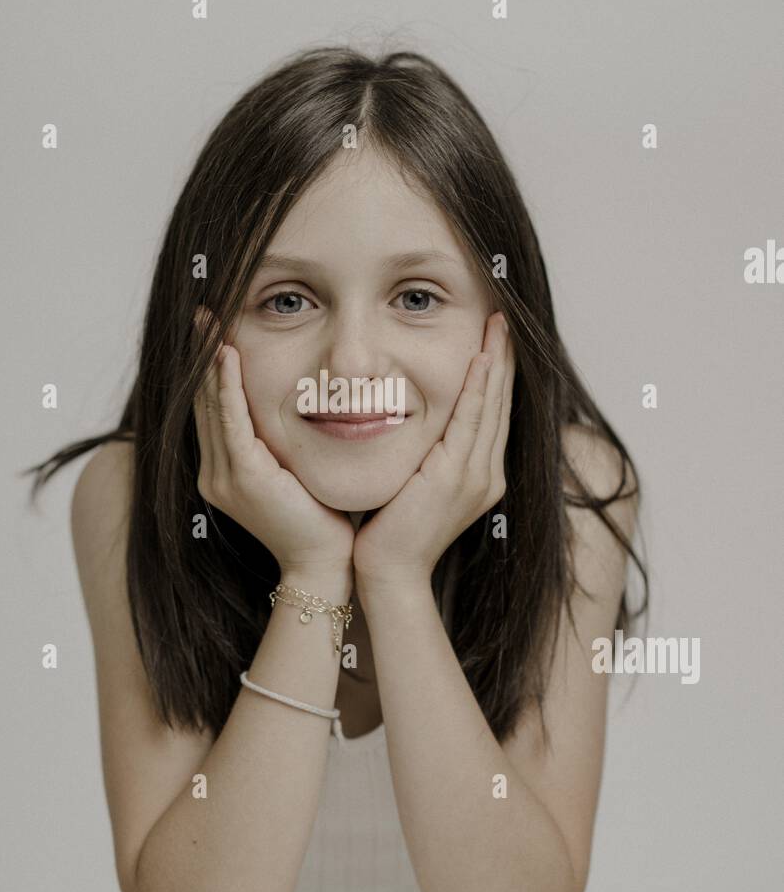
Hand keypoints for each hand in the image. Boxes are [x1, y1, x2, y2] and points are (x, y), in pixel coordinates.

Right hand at [193, 338, 355, 572]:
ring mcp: (224, 477)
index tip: (213, 330)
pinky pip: (231, 421)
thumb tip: (303, 405)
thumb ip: (285, 443)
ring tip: (207, 320)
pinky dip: (227, 386)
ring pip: (212, 405)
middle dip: (202, 354)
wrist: (324, 565)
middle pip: (204, 401)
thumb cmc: (322, 521)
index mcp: (226, 473)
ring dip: (210, 359)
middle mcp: (216, 474)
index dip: (211, 368)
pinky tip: (226, 356)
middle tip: (201, 311)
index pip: (214, 409)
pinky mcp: (244, 477)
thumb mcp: (296, 473)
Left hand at [352, 311, 515, 586]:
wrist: (388, 572)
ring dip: (495, 362)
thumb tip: (416, 427)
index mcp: (481, 476)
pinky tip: (479, 358)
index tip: (495, 338)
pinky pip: (472, 420)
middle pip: (501, 403)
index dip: (496, 374)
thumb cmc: (390, 533)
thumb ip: (425, 456)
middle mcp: (487, 474)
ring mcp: (476, 476)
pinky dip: (478, 387)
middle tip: (503, 318)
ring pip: (492, 406)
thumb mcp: (415, 484)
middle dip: (503, 358)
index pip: (494, 413)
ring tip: (497, 325)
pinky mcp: (455, 476)